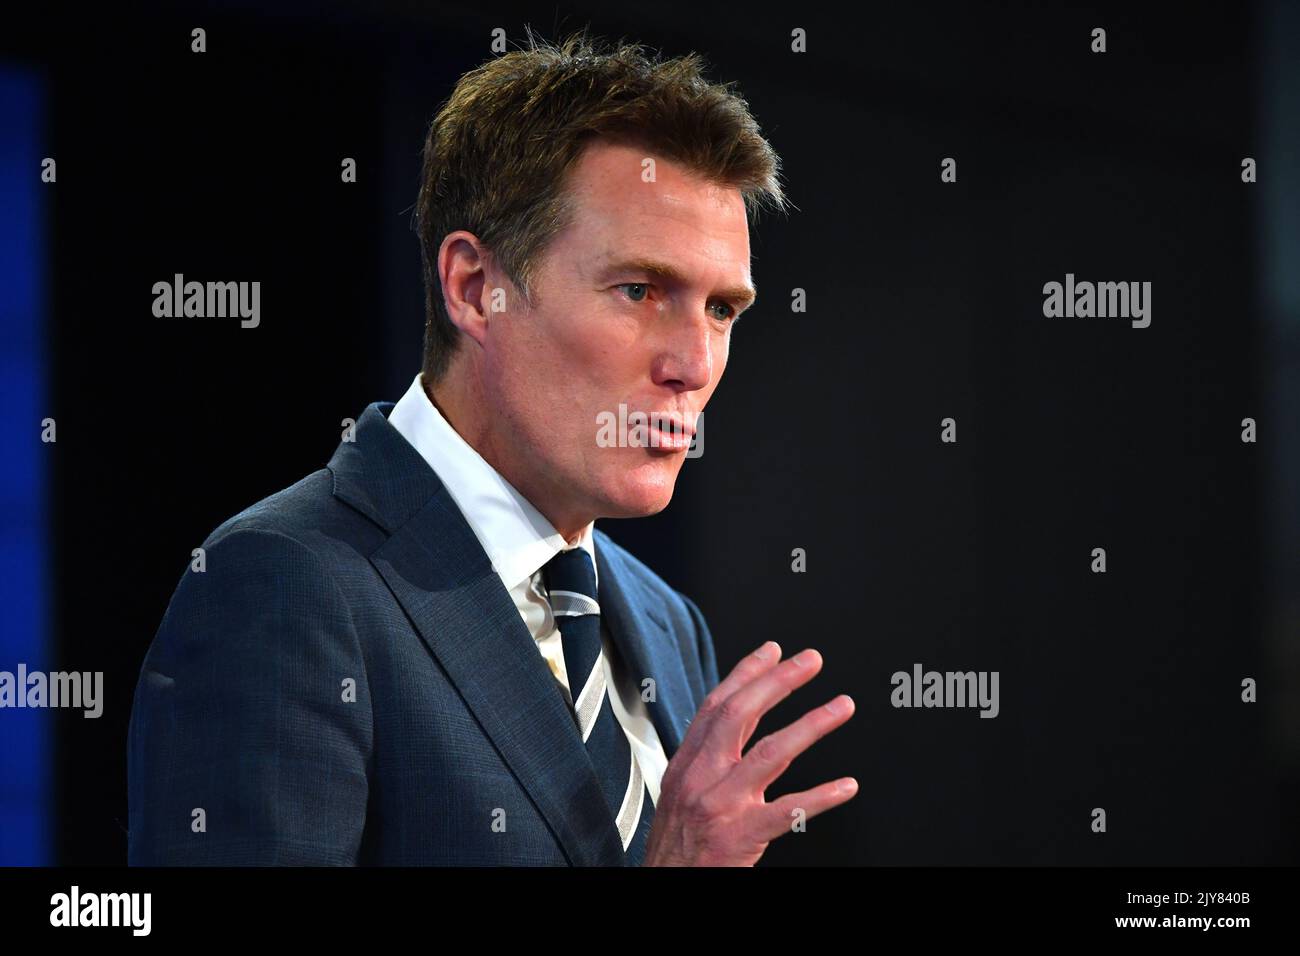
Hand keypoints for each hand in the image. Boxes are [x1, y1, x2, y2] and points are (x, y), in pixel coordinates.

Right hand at [643, 641, 856, 865]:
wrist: (667, 884)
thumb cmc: (678, 844)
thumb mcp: (681, 791)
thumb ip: (707, 758)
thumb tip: (734, 723)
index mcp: (687, 763)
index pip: (717, 705)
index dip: (746, 674)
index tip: (773, 651)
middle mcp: (703, 777)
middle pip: (741, 715)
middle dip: (778, 682)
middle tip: (810, 661)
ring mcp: (722, 804)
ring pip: (770, 753)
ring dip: (811, 724)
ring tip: (841, 706)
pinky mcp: (742, 835)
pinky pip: (788, 811)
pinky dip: (820, 796)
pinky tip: (846, 785)